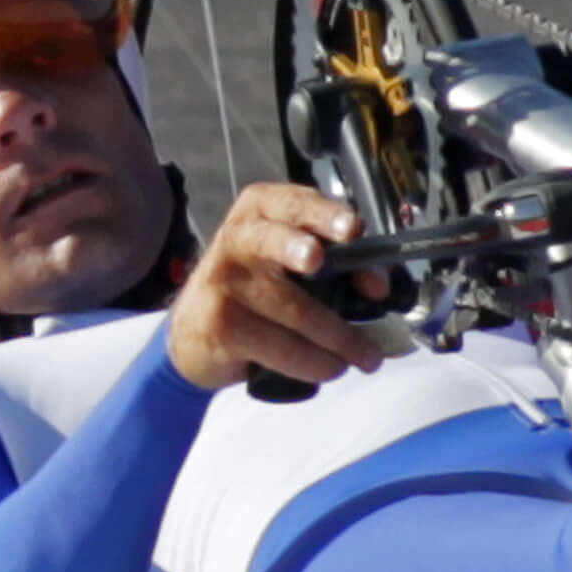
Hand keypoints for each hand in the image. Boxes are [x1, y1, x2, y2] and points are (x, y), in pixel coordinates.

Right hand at [166, 182, 389, 393]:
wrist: (193, 331)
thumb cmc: (254, 288)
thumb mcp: (286, 260)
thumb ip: (336, 261)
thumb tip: (378, 285)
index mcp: (262, 210)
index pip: (294, 203)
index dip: (325, 215)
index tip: (351, 228)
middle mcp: (240, 239)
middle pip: (276, 242)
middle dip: (301, 249)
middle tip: (317, 260)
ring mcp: (225, 282)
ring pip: (295, 310)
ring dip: (341, 339)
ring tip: (366, 356)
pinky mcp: (223, 324)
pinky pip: (281, 348)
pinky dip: (315, 363)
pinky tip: (331, 368)